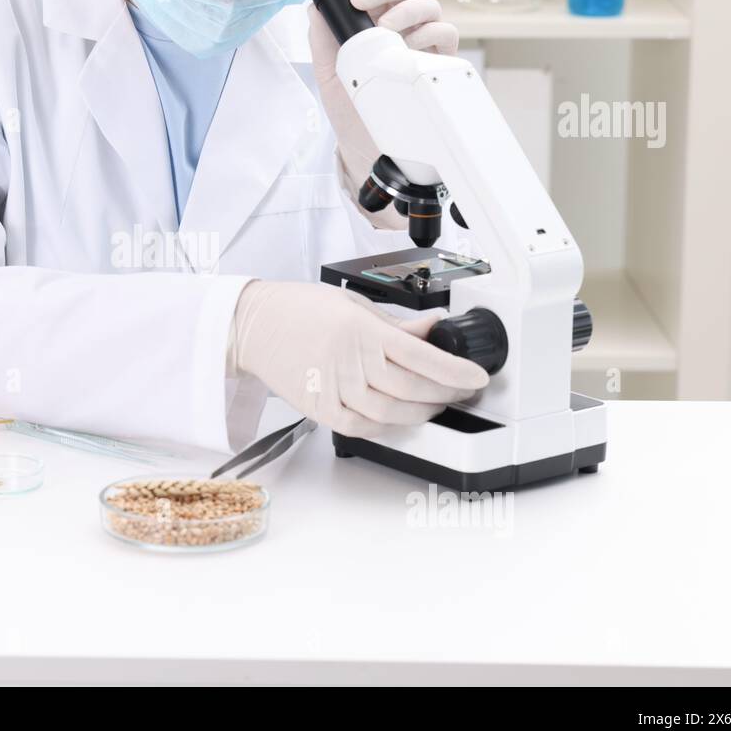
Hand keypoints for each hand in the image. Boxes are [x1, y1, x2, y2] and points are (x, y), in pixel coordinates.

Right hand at [231, 280, 488, 437]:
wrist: (253, 326)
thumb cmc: (299, 309)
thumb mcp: (354, 303)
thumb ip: (397, 323)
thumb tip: (433, 328)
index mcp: (362, 330)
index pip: (421, 356)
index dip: (455, 371)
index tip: (477, 377)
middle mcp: (350, 361)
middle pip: (412, 388)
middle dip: (446, 393)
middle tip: (463, 390)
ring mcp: (334, 388)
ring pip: (391, 412)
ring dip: (421, 412)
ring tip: (435, 404)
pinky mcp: (320, 408)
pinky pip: (362, 426)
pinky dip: (386, 426)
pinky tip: (399, 417)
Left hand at [308, 0, 458, 223]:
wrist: (368, 149)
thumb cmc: (351, 109)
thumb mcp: (328, 72)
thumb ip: (322, 38)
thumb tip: (314, 5)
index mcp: (373, 22)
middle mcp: (401, 28)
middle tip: (360, 1)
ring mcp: (422, 43)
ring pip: (427, 5)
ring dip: (405, 9)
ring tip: (384, 28)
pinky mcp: (439, 63)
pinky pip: (446, 33)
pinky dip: (430, 32)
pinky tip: (410, 45)